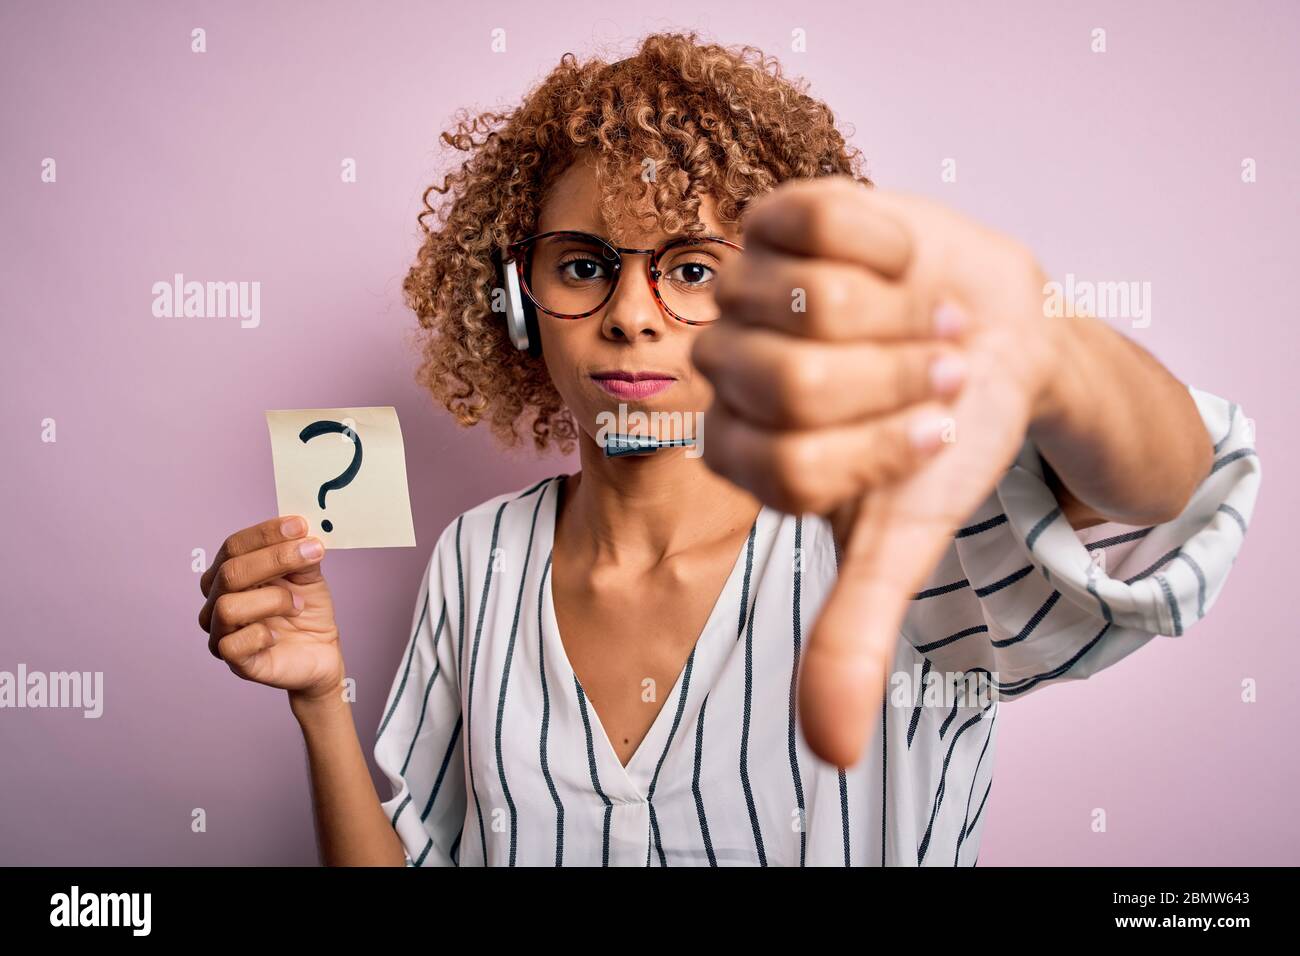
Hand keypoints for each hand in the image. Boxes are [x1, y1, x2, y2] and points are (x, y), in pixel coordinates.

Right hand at [198, 516, 344, 704]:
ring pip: (228, 607)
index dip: (266, 533)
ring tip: (297, 604)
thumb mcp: (307, 574)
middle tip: (313, 552)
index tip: (300, 525)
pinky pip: (233, 646)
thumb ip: (298, 553)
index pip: (234, 546)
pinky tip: (278, 635)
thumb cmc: (306, 610)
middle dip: (275, 558)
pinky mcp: (235, 662)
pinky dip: (262, 635)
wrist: (322, 651)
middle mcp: (216, 601)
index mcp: (227, 574)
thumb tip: (300, 531)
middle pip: (230, 572)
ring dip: (273, 600)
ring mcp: (221, 633)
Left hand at [692, 177, 1064, 766]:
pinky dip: (886, 246)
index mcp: (739, 452)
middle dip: (897, 385)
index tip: (928, 438)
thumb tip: (832, 755)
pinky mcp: (781, 215)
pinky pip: (816, 220)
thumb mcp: (901, 538)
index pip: (787, 466)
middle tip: (938, 375)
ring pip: (809, 305)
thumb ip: (854, 633)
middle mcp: (726, 370)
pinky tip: (903, 264)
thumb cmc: (943, 438)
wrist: (999, 335)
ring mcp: (746, 288)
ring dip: (902, 322)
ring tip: (929, 323)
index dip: (879, 452)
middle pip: (793, 385)